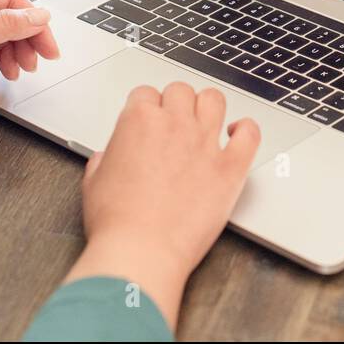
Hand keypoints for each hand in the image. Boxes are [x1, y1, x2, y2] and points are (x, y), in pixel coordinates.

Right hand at [64, 82, 260, 331]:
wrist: (141, 252)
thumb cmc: (116, 222)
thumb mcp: (93, 181)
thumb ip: (104, 158)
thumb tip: (109, 155)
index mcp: (138, 121)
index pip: (146, 94)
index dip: (146, 107)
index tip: (149, 119)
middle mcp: (174, 124)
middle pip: (181, 90)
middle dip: (176, 103)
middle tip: (175, 121)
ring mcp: (205, 143)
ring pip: (214, 99)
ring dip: (208, 106)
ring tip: (206, 121)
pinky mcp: (230, 167)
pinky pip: (250, 134)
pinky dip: (246, 129)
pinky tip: (237, 134)